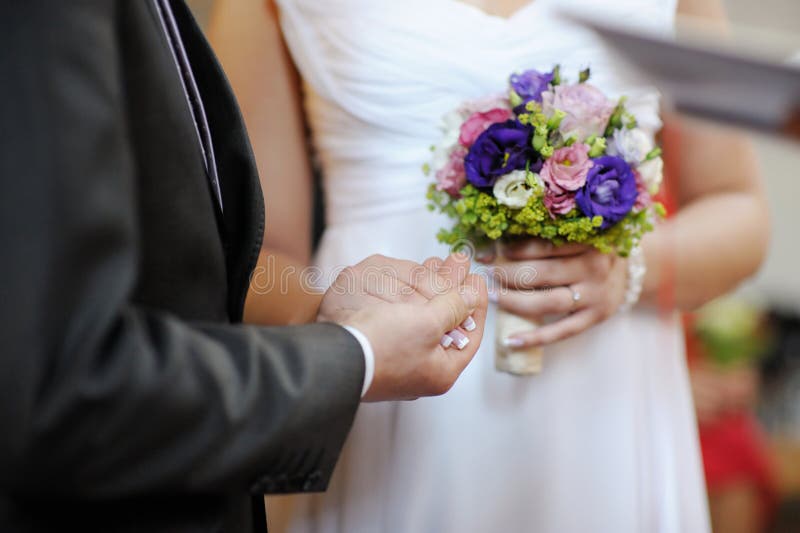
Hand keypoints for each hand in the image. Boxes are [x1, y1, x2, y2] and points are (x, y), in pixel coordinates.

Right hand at [317, 253, 487, 400]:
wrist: (332, 359)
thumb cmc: (382, 346)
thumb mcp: (428, 323)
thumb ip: (453, 307)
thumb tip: (470, 297)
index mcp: (441, 372)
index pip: (471, 336)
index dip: (476, 306)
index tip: (476, 280)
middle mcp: (422, 372)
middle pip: (448, 329)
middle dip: (452, 296)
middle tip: (457, 269)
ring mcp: (400, 364)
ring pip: (425, 324)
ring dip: (431, 296)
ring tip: (435, 268)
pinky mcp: (380, 352)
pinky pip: (405, 324)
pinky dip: (411, 303)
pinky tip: (409, 285)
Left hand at [492, 239, 626, 347]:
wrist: (634, 272)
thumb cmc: (593, 250)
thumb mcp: (581, 236)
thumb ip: (549, 238)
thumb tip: (498, 244)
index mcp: (588, 242)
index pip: (543, 246)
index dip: (512, 250)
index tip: (489, 252)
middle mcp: (593, 268)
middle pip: (542, 275)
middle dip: (508, 274)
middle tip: (487, 274)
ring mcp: (595, 296)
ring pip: (548, 303)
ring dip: (515, 302)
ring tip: (493, 298)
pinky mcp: (595, 317)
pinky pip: (561, 331)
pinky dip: (535, 338)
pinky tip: (511, 341)